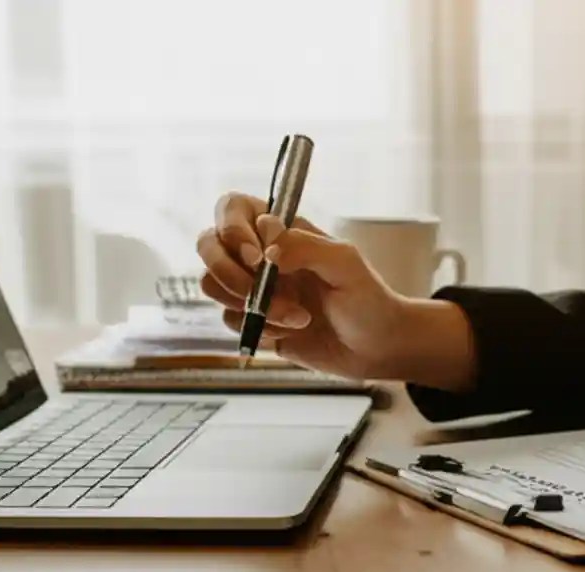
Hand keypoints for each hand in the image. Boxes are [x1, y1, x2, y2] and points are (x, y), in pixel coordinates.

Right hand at [195, 192, 476, 387]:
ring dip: (251, 306)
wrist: (376, 348)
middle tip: (260, 292)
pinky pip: (231, 322)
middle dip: (228, 273)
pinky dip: (261, 329)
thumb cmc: (369, 300)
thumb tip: (266, 243)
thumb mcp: (345, 263)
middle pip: (208, 246)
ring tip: (297, 317)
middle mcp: (260, 256)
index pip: (232, 209)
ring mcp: (254, 289)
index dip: (233, 230)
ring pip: (214, 286)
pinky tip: (293, 332)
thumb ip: (304, 245)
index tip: (258, 258)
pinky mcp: (254, 322)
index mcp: (282, 231)